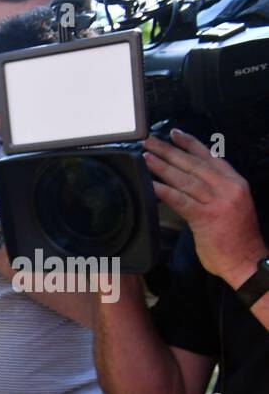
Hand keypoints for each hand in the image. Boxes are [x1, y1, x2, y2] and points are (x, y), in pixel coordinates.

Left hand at [144, 129, 268, 288]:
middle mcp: (228, 187)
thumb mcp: (230, 206)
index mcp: (235, 183)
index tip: (175, 133)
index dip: (191, 144)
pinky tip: (149, 184)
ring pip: (185, 179)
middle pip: (194, 164)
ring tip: (145, 157)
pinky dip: (163, 191)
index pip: (211, 157)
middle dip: (170, 151)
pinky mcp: (206, 217)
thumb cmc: (236, 238)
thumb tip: (187, 185)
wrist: (247, 261)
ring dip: (162, 167)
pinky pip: (180, 200)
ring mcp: (218, 201)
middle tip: (150, 141)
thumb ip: (213, 193)